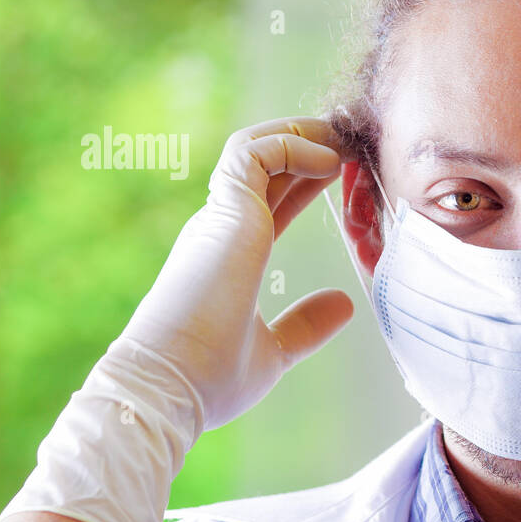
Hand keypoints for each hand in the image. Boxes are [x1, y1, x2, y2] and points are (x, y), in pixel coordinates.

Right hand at [117, 116, 354, 430]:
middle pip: (266, 166)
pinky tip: (329, 162)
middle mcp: (222, 228)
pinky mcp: (225, 212)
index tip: (344, 171)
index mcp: (230, 254)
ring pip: (255, 147)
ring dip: (301, 133)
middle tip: (350, 137)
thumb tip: (344, 305)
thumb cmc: (209, 378)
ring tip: (342, 134)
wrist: (170, 388)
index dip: (306, 180)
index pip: (272, 200)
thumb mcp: (274, 350)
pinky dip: (294, 146)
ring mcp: (221, 217)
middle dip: (309, 144)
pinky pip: (256, 153)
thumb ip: (306, 325)